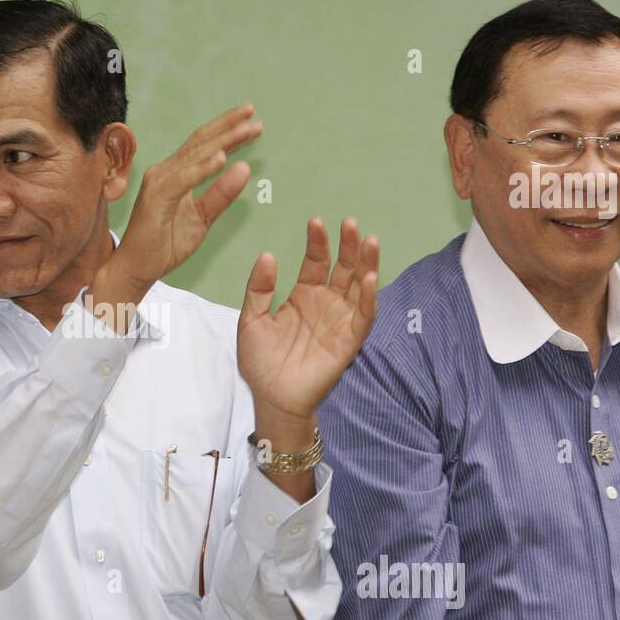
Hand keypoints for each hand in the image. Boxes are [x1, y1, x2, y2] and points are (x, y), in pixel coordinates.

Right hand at [102, 103, 261, 290]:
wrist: (137, 269)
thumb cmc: (164, 244)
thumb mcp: (202, 218)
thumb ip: (221, 195)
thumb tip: (245, 168)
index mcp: (175, 174)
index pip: (203, 146)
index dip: (226, 130)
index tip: (251, 120)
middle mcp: (165, 172)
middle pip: (200, 143)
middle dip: (228, 127)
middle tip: (254, 115)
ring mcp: (158, 182)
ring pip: (194, 156)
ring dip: (222, 141)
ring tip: (246, 131)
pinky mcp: (155, 198)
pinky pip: (183, 180)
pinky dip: (202, 168)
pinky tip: (223, 159)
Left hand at [238, 217, 378, 427]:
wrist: (272, 398)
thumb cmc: (260, 362)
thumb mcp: (251, 320)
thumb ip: (258, 289)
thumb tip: (268, 255)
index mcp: (303, 296)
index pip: (315, 262)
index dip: (318, 242)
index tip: (316, 222)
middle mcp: (325, 304)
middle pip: (342, 268)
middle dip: (348, 245)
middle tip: (350, 223)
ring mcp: (339, 321)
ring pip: (358, 286)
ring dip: (365, 264)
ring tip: (369, 241)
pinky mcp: (349, 340)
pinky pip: (363, 316)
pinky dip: (369, 298)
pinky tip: (368, 278)